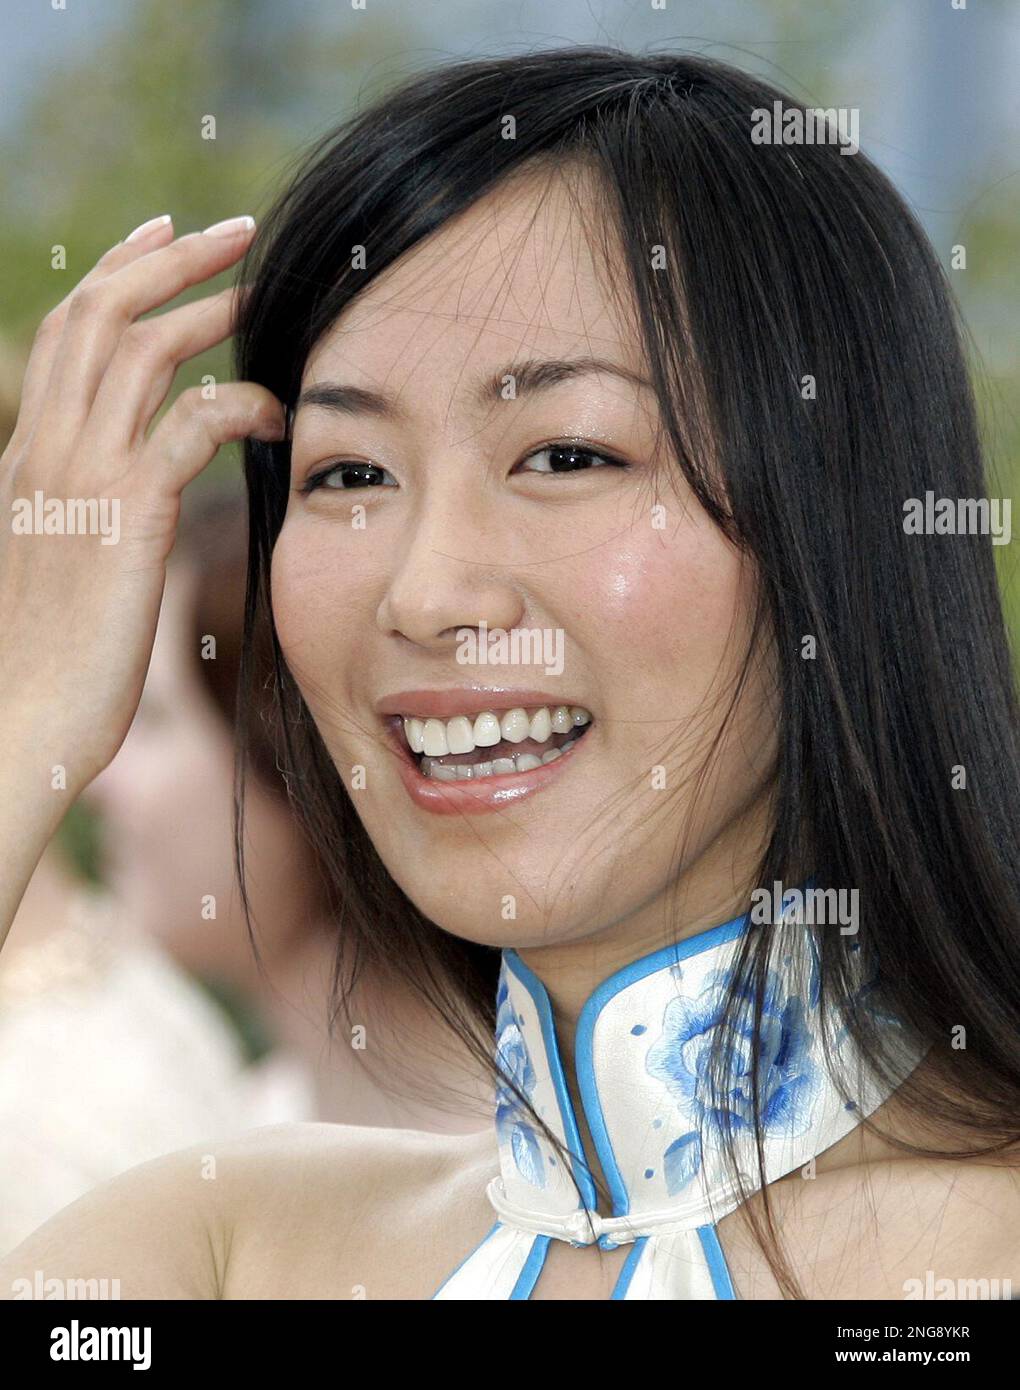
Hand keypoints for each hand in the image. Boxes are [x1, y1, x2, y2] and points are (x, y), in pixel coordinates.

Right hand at [0, 212, 283, 794]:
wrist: (15, 724)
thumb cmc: (46, 664)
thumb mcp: (56, 564)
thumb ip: (83, 512)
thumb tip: (128, 493)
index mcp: (28, 453)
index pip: (69, 330)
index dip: (119, 270)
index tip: (164, 232)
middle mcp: (45, 448)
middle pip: (101, 313)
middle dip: (170, 257)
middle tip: (236, 230)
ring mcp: (80, 477)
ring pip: (140, 348)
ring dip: (209, 305)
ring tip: (264, 289)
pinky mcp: (124, 516)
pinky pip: (189, 424)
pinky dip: (238, 401)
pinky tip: (275, 410)